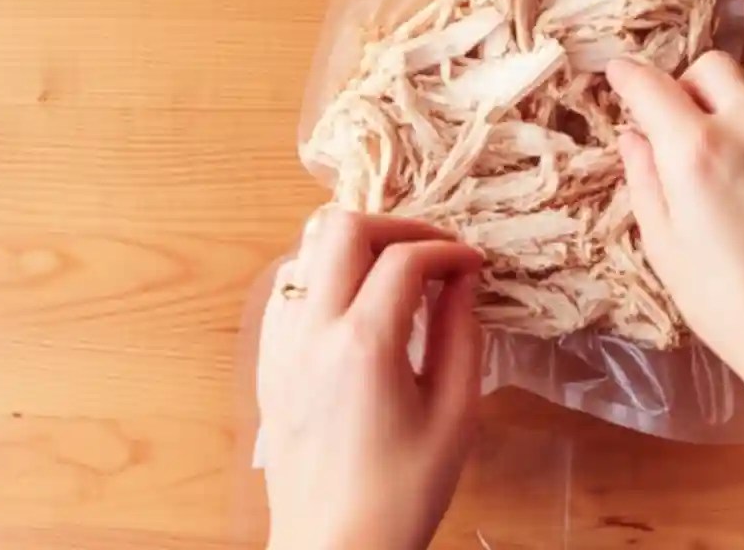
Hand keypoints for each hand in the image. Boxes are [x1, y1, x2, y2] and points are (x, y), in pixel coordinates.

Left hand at [258, 210, 483, 549]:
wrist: (334, 549)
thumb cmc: (403, 493)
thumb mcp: (454, 415)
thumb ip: (462, 335)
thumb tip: (463, 280)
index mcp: (364, 345)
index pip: (406, 258)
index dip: (449, 250)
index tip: (475, 265)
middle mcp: (312, 333)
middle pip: (343, 228)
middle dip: (397, 226)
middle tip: (434, 253)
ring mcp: (281, 346)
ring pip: (306, 251)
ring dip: (356, 248)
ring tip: (396, 275)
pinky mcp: (269, 364)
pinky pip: (289, 292)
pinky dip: (325, 278)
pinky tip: (355, 307)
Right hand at [609, 53, 743, 549]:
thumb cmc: (727, 303)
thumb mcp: (665, 245)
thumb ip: (644, 178)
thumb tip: (634, 135)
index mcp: (694, 151)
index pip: (651, 86)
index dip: (628, 77)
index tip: (619, 74)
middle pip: (711, 68)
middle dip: (688, 87)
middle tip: (682, 126)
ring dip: (734, 103)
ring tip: (731, 152)